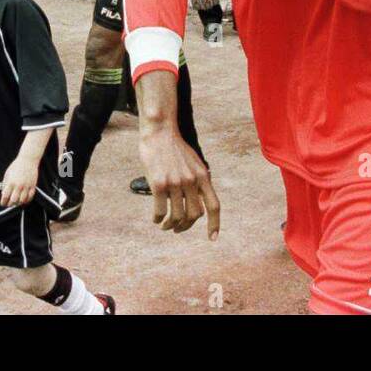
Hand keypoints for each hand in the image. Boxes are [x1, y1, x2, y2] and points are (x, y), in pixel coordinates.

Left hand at [0, 158, 38, 207]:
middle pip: (14, 200)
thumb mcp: (7, 174)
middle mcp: (19, 185)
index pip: (5, 196)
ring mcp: (26, 186)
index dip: (3, 202)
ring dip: (18, 203)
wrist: (28, 159)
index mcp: (11, 182)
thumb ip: (5, 184)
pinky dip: (27, 200)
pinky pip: (30, 197)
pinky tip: (24, 200)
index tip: (2, 203)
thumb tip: (3, 194)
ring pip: (22, 200)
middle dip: (10, 204)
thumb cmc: (16, 166)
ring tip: (16, 202)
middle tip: (9, 204)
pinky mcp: (33, 185)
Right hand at [139, 122, 219, 238]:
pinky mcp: (159, 184)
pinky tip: (156, 219)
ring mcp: (176, 183)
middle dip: (186, 226)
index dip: (214, 224)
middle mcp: (192, 181)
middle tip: (177, 229)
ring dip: (170, 225)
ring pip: (177, 216)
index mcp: (203, 176)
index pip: (214, 205)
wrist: (159, 132)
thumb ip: (198, 181)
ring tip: (165, 226)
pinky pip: (161, 211)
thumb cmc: (175, 148)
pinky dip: (158, 219)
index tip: (213, 238)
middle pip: (194, 215)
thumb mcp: (194, 163)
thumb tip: (199, 204)